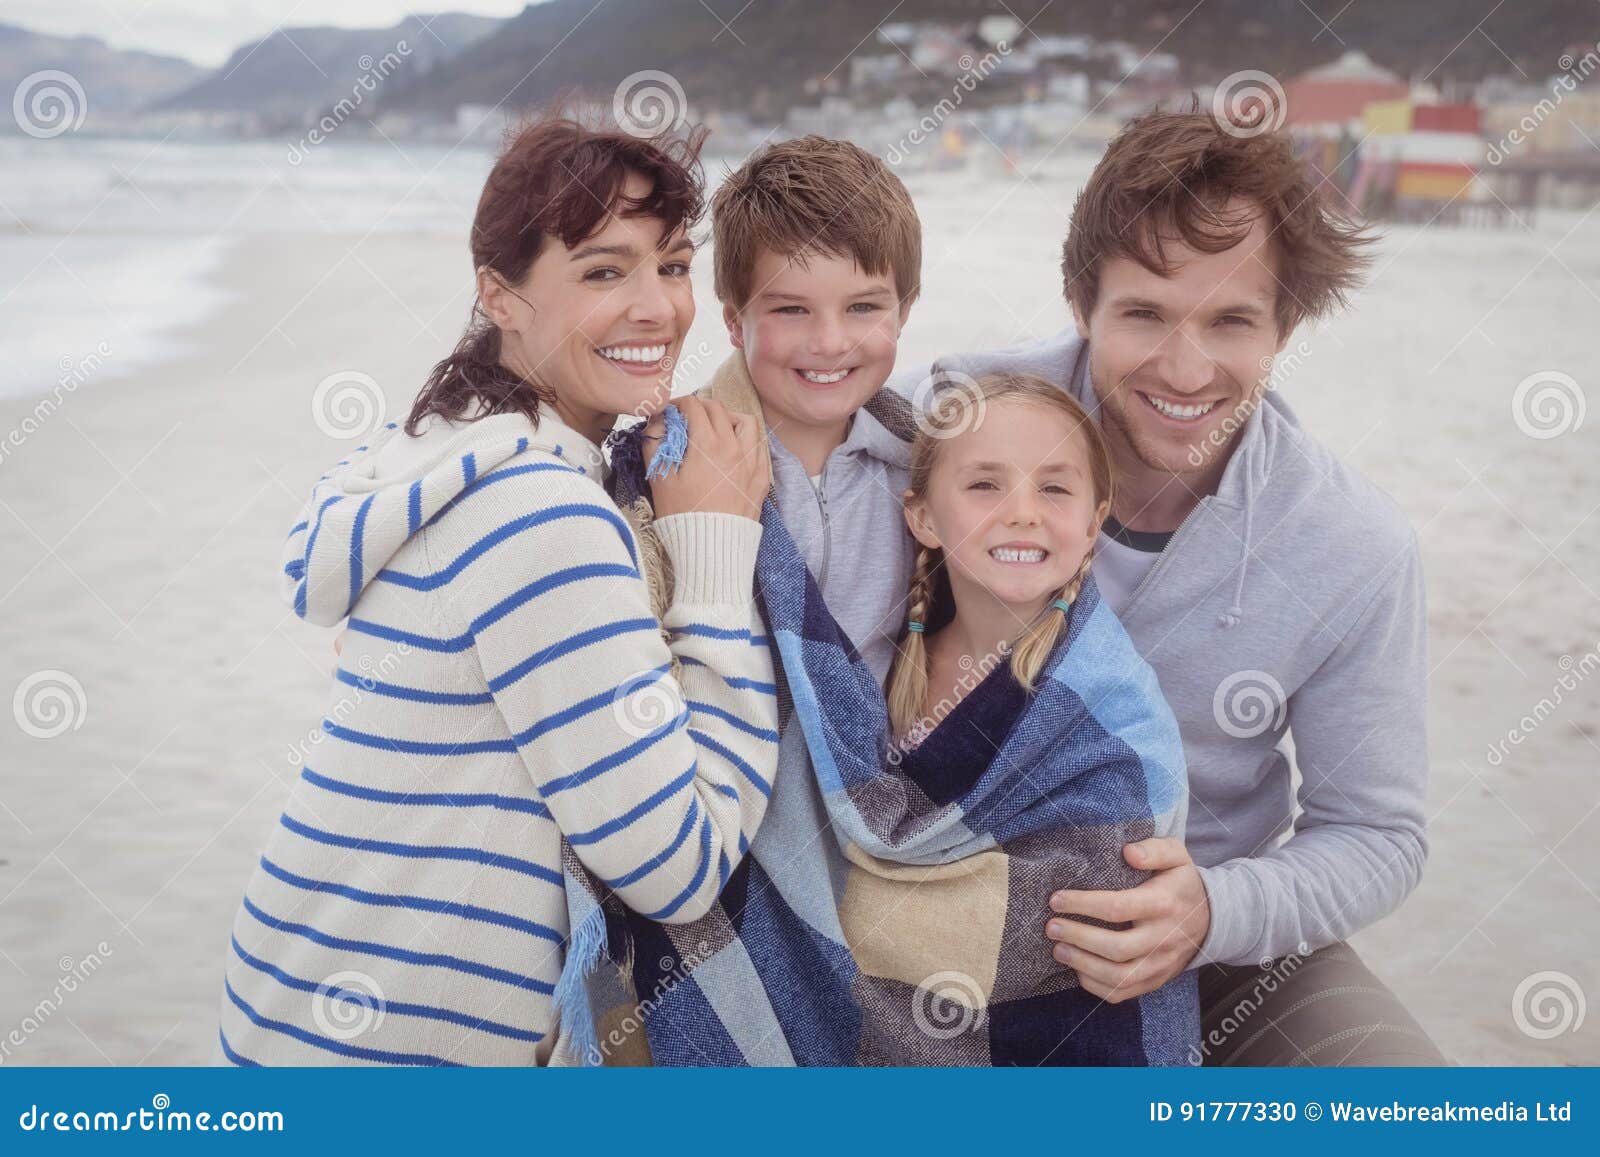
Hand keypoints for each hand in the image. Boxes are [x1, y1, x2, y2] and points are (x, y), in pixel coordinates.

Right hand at [646, 397, 768, 521]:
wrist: (713, 549)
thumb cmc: (683, 516)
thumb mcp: (660, 480)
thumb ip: (655, 445)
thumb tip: (656, 424)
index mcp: (707, 445)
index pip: (694, 407)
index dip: (679, 404)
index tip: (671, 412)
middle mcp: (733, 447)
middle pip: (719, 410)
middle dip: (700, 407)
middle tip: (688, 418)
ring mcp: (752, 462)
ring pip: (747, 422)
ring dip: (729, 418)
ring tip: (716, 429)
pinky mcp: (761, 478)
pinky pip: (760, 446)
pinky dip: (747, 439)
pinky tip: (735, 448)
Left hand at [1044, 837, 1209, 1002]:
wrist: (1211, 919)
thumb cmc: (1181, 883)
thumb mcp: (1177, 856)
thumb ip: (1154, 849)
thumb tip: (1129, 853)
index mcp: (1164, 904)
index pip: (1118, 907)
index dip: (1083, 904)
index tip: (1056, 899)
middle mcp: (1163, 937)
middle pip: (1116, 947)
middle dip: (1078, 938)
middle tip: (1051, 927)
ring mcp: (1160, 963)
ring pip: (1118, 976)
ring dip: (1083, 965)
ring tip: (1058, 949)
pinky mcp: (1155, 980)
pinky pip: (1123, 992)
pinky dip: (1095, 985)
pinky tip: (1078, 969)